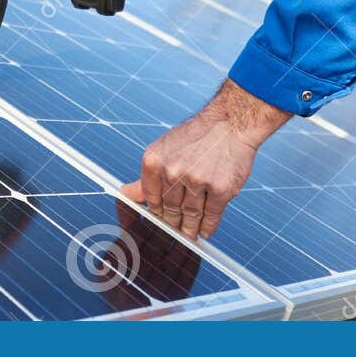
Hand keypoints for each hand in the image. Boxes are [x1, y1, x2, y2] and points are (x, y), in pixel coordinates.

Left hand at [126, 80, 289, 239]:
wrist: (230, 123)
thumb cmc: (195, 137)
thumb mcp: (164, 149)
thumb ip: (147, 177)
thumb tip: (126, 194)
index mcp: (154, 161)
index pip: (151, 199)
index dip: (156, 212)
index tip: (161, 219)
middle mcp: (173, 171)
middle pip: (170, 209)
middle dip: (173, 223)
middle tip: (176, 230)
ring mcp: (197, 181)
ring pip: (191, 215)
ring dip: (190, 228)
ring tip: (190, 233)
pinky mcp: (221, 189)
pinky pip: (212, 215)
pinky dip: (208, 226)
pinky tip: (205, 230)